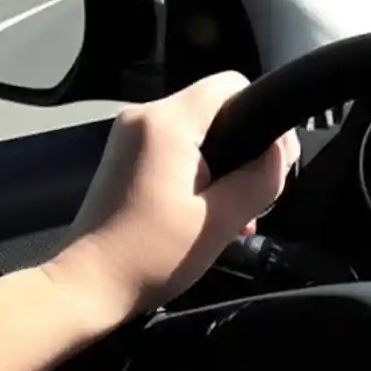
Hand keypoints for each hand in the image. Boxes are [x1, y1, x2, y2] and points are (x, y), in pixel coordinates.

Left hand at [41, 72, 299, 325]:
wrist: (88, 285)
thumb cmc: (150, 255)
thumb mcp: (222, 220)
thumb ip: (262, 177)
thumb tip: (283, 148)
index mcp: (167, 122)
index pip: (231, 84)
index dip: (261, 116)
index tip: (270, 161)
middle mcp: (143, 116)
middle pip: (215, 108)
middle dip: (242, 148)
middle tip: (251, 198)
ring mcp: (129, 134)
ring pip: (197, 130)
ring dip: (221, 165)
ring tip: (229, 213)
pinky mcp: (124, 154)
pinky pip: (175, 145)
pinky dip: (196, 170)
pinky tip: (203, 210)